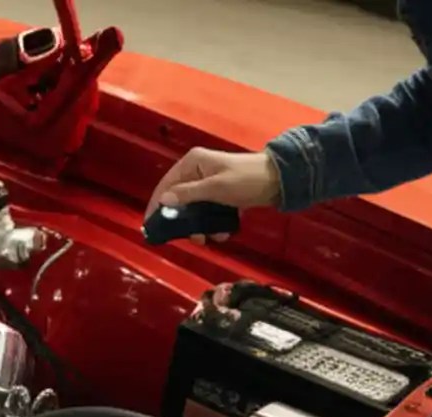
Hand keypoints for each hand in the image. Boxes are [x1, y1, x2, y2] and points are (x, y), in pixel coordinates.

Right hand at [145, 149, 281, 244]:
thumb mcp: (215, 188)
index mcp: (192, 163)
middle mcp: (198, 171)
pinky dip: (214, 223)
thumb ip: (188, 194)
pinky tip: (223, 232)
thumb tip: (164, 200)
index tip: (151, 225)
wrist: (281, 180)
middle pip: (180, 199)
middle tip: (189, 238)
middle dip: (184, 221)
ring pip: (196, 209)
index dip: (157, 205)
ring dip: (201, 225)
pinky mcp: (222, 194)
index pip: (166, 184)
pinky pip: (210, 211)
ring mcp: (210, 183)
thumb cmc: (246, 180)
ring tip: (209, 238)